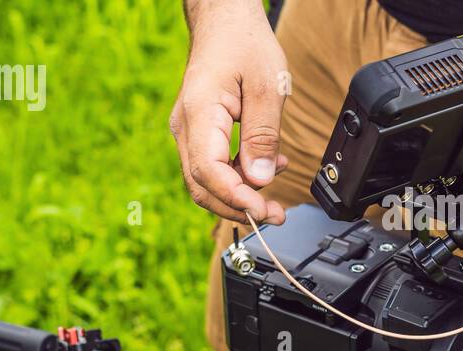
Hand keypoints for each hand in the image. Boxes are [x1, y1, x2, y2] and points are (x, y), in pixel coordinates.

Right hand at [170, 0, 288, 223]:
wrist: (225, 22)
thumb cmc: (244, 45)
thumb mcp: (267, 87)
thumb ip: (263, 135)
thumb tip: (260, 179)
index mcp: (200, 113)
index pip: (209, 171)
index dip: (236, 198)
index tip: (264, 210)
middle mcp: (186, 126)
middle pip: (203, 186)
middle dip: (238, 207)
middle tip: (275, 216)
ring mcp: (189, 131)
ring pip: (207, 181)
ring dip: (241, 194)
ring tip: (276, 196)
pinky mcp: (199, 133)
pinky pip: (213, 166)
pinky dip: (239, 176)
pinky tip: (267, 169)